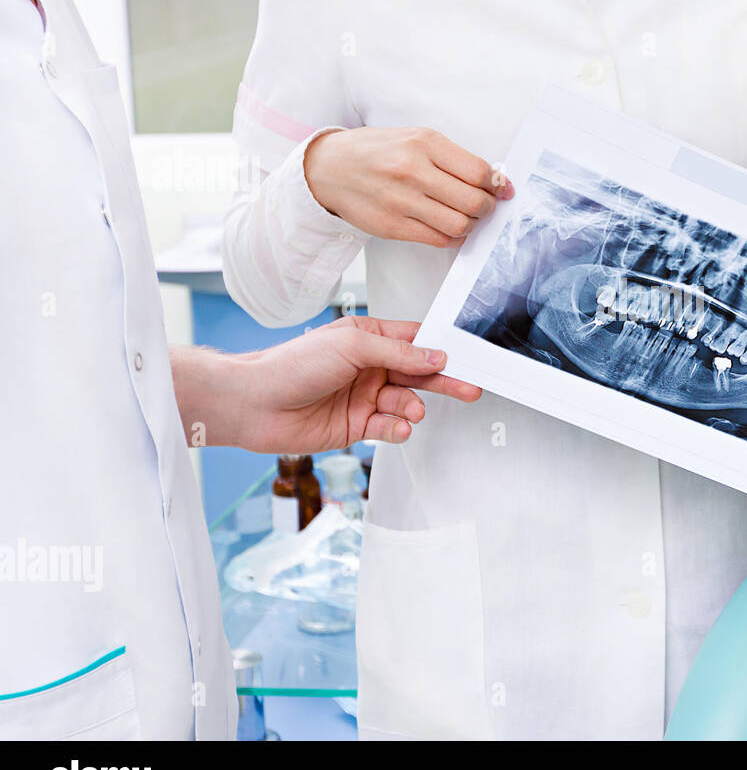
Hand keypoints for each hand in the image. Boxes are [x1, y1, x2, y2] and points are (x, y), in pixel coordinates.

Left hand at [231, 316, 480, 452]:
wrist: (255, 404)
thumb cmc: (291, 365)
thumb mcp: (352, 346)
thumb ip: (398, 351)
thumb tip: (434, 354)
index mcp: (368, 339)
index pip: (415, 340)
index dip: (440, 348)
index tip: (465, 355)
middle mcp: (369, 368)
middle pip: (418, 373)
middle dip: (444, 380)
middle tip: (469, 387)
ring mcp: (364, 397)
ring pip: (405, 402)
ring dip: (413, 408)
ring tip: (412, 412)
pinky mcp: (357, 426)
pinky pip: (389, 428)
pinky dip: (398, 429)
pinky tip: (399, 428)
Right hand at [304, 127, 512, 247]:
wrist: (330, 168)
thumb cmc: (377, 151)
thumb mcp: (415, 139)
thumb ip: (452, 158)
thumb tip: (493, 180)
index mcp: (423, 143)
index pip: (478, 171)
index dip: (497, 185)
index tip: (503, 190)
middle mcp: (412, 170)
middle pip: (473, 202)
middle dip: (488, 208)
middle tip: (486, 206)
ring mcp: (401, 201)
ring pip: (459, 225)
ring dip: (471, 225)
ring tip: (465, 217)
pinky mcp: (392, 226)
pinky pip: (438, 239)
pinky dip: (452, 237)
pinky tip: (449, 227)